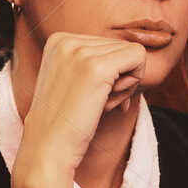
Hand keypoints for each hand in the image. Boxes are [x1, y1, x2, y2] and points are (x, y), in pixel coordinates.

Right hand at [11, 32, 143, 187]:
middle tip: (99, 102)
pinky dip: (134, 82)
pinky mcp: (96, 67)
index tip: (95, 95)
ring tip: (99, 104)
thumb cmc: (66, 122)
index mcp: (58, 40)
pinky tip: (110, 102)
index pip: (107, 44)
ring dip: (125, 84)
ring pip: (132, 53)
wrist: (49, 148)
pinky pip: (138, 58)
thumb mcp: (75, 81)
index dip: (111, 73)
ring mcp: (80, 52)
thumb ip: (96, 62)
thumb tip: (136, 54)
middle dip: (120, 77)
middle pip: (120, 47)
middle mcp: (66, 39)